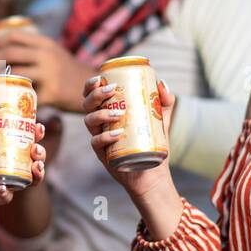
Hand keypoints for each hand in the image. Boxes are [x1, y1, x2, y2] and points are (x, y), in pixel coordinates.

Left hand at [0, 30, 93, 111]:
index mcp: (45, 44)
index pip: (13, 36)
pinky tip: (8, 102)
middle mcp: (46, 55)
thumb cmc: (67, 71)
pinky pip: (26, 96)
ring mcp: (49, 74)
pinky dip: (16, 100)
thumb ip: (33, 50)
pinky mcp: (50, 93)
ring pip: (14, 74)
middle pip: (9, 53)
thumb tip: (0, 50)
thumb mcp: (53, 52)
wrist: (93, 87)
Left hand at [0, 120, 48, 218]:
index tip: (39, 128)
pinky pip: (6, 196)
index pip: (24, 141)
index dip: (35, 135)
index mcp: (2, 151)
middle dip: (40, 154)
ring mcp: (4, 182)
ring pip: (28, 180)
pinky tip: (3, 187)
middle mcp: (7, 167)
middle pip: (32, 160)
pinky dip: (6, 192)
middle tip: (36, 150)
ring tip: (36, 167)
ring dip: (36, 174)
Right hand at [82, 74, 177, 202]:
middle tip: (111, 90)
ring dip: (101, 114)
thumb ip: (164, 101)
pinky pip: (96, 143)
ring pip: (89, 121)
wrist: (153, 173)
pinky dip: (105, 137)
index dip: (90, 85)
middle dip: (95, 94)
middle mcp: (101, 124)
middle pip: (87, 105)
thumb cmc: (153, 144)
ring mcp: (100, 139)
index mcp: (108, 111)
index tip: (100, 77)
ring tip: (119, 113)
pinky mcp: (103, 154)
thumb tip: (162, 82)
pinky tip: (118, 133)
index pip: (92, 95)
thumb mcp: (161, 120)